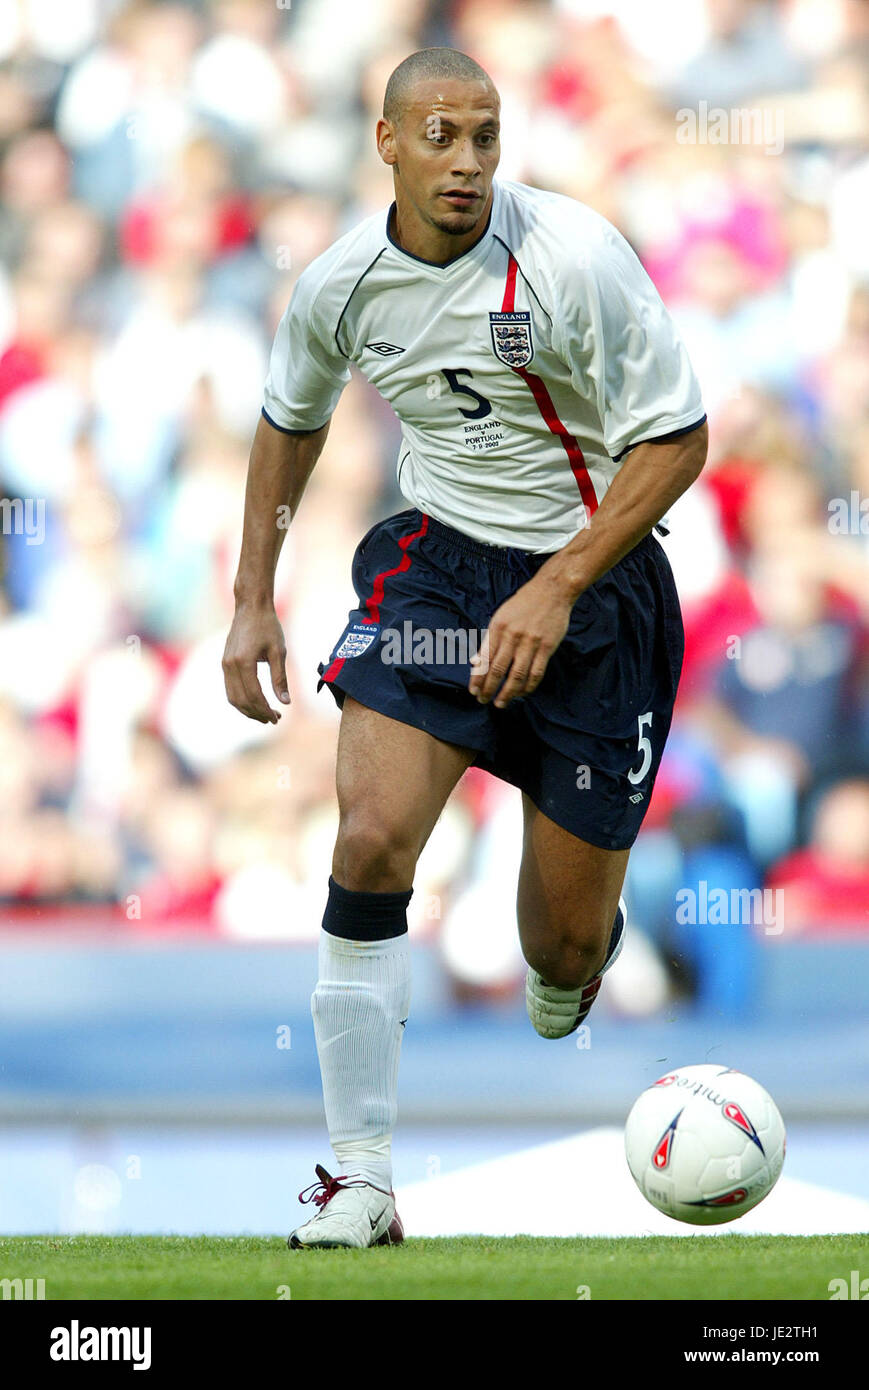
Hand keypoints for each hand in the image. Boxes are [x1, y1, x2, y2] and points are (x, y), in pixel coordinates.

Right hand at [222, 602, 289, 723]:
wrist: (250, 607)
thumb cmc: (268, 626)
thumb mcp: (279, 651)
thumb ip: (280, 678)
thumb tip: (285, 702)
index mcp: (244, 662)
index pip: (254, 695)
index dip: (265, 710)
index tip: (277, 718)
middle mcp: (230, 665)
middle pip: (241, 700)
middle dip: (257, 713)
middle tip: (274, 719)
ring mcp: (225, 664)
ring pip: (232, 697)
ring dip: (248, 710)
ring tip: (265, 715)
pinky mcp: (225, 663)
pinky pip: (230, 688)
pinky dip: (241, 700)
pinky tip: (255, 703)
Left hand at [469, 572, 573, 708]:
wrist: (551, 591)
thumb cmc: (523, 604)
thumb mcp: (500, 617)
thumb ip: (489, 640)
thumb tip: (476, 663)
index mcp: (497, 628)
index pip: (484, 659)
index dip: (478, 679)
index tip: (473, 691)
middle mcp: (512, 636)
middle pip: (498, 670)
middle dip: (489, 689)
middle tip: (484, 701)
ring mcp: (531, 642)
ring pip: (517, 675)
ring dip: (508, 693)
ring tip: (501, 703)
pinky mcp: (547, 647)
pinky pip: (536, 673)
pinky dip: (528, 686)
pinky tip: (522, 693)